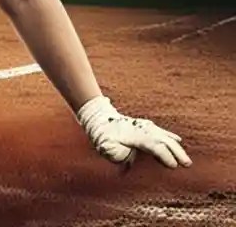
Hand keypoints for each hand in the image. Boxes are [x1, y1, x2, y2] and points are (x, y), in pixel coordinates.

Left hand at [77, 96, 191, 169]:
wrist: (100, 120)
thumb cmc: (104, 137)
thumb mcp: (107, 147)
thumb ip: (119, 154)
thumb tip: (129, 158)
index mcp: (135, 135)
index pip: (154, 145)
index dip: (164, 155)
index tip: (173, 166)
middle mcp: (142, 129)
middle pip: (164, 141)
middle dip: (176, 152)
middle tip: (186, 164)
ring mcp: (145, 126)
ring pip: (165, 136)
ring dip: (177, 148)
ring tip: (186, 160)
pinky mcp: (146, 126)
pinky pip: (161, 131)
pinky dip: (170, 137)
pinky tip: (179, 141)